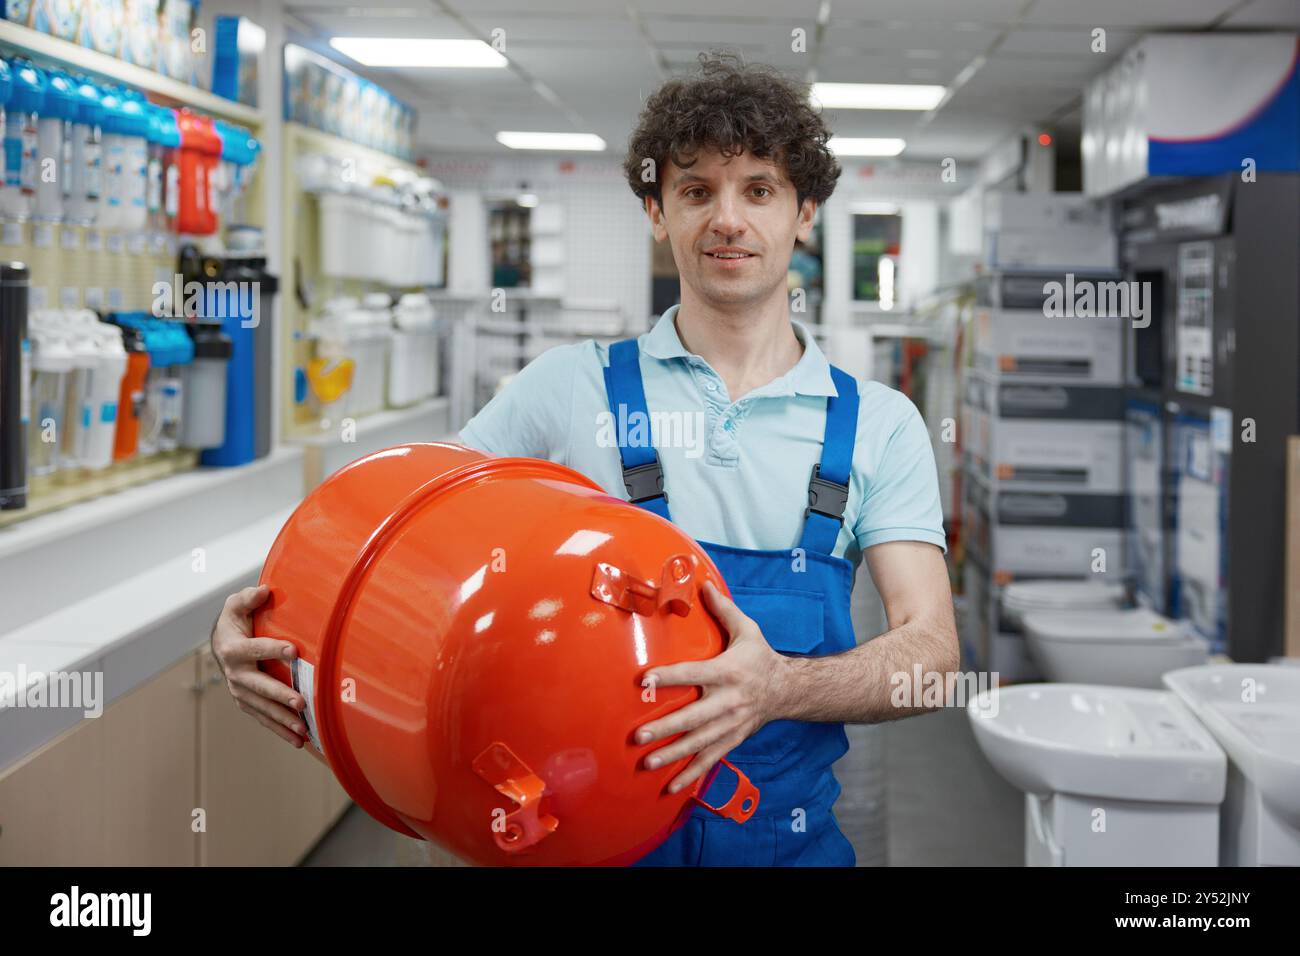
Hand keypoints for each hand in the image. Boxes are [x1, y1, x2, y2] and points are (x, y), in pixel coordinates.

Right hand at [210, 586, 306, 747]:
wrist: (221, 642)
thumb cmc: (235, 620)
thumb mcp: (237, 604)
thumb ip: (249, 598)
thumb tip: (264, 591)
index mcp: (233, 648)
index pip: (255, 649)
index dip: (274, 649)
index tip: (294, 651)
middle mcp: (234, 673)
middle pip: (258, 686)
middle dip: (279, 695)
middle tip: (300, 703)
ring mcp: (240, 691)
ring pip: (261, 708)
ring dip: (281, 720)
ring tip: (302, 730)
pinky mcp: (247, 702)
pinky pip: (263, 718)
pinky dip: (279, 730)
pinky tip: (299, 740)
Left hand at [634, 581, 788, 793]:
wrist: (789, 689)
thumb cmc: (761, 657)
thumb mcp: (747, 629)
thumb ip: (723, 608)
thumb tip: (702, 583)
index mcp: (728, 671)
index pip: (693, 674)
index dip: (669, 676)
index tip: (644, 679)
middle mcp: (728, 701)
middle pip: (693, 716)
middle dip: (665, 727)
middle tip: (638, 735)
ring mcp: (731, 724)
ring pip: (699, 743)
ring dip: (672, 754)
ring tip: (647, 763)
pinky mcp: (733, 739)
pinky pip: (711, 759)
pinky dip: (692, 774)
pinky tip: (672, 786)